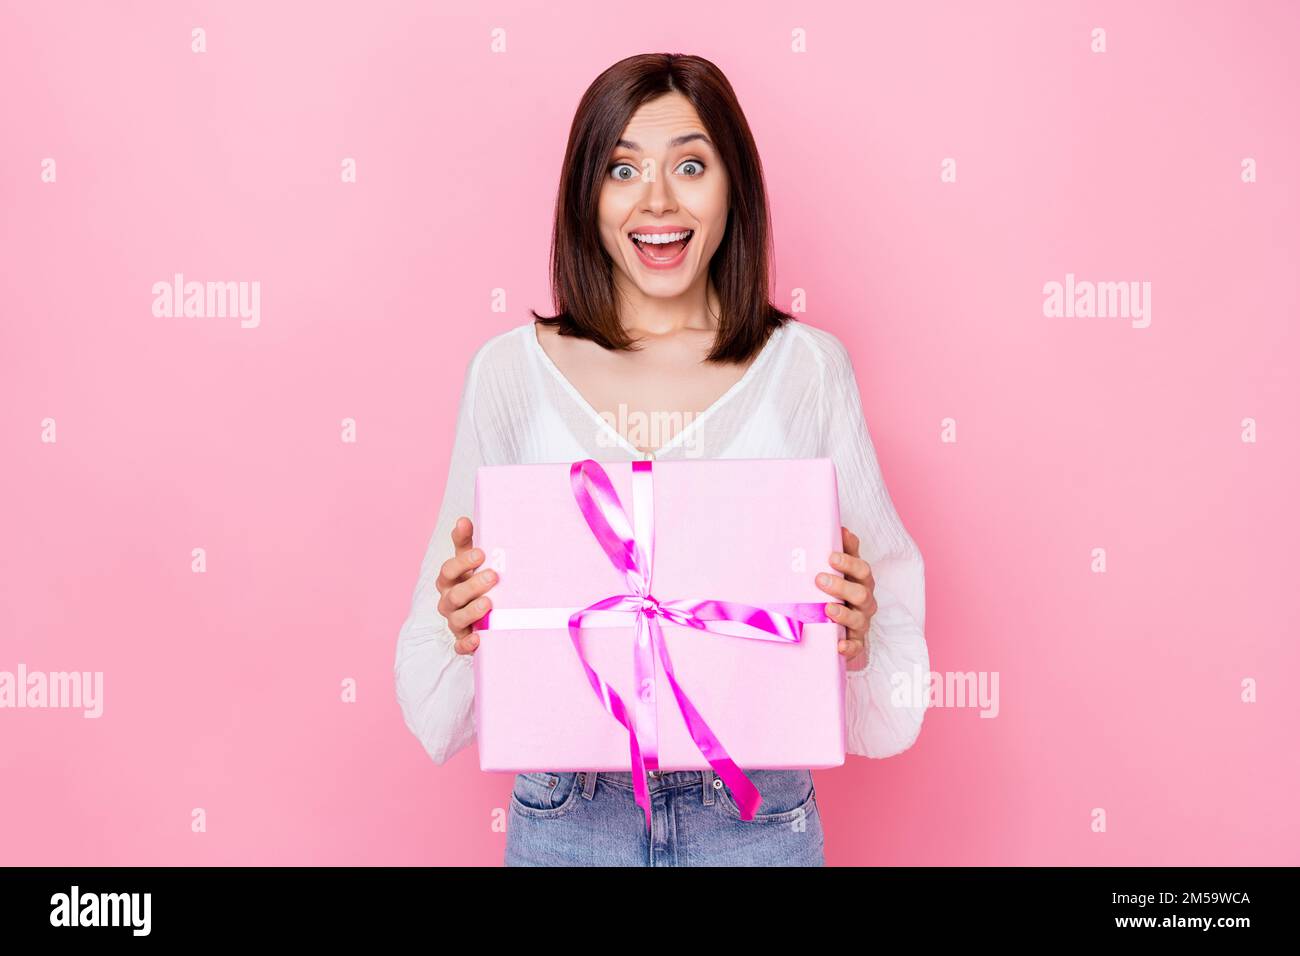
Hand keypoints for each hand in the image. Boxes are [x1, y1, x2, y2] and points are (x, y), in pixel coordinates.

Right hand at [436, 516, 497, 654]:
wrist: (484, 613)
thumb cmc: (476, 580)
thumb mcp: (472, 561)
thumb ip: (466, 541)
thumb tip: (463, 519)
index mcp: (450, 580)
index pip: (449, 570)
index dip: (463, 562)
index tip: (481, 553)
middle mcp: (448, 601)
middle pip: (454, 594)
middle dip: (472, 584)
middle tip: (493, 576)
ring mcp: (455, 622)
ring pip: (456, 619)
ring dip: (471, 611)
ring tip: (489, 604)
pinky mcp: (463, 641)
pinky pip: (460, 646)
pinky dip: (467, 644)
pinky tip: (478, 638)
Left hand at [816, 526, 876, 666]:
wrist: (835, 625)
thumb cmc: (834, 590)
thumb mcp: (834, 571)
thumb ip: (835, 551)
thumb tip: (836, 526)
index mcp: (859, 579)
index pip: (860, 566)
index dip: (848, 560)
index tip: (830, 555)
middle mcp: (864, 598)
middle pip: (861, 590)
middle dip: (841, 585)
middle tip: (819, 579)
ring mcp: (861, 620)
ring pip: (860, 617)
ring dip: (844, 613)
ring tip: (827, 610)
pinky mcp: (856, 641)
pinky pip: (857, 646)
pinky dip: (849, 646)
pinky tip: (839, 645)